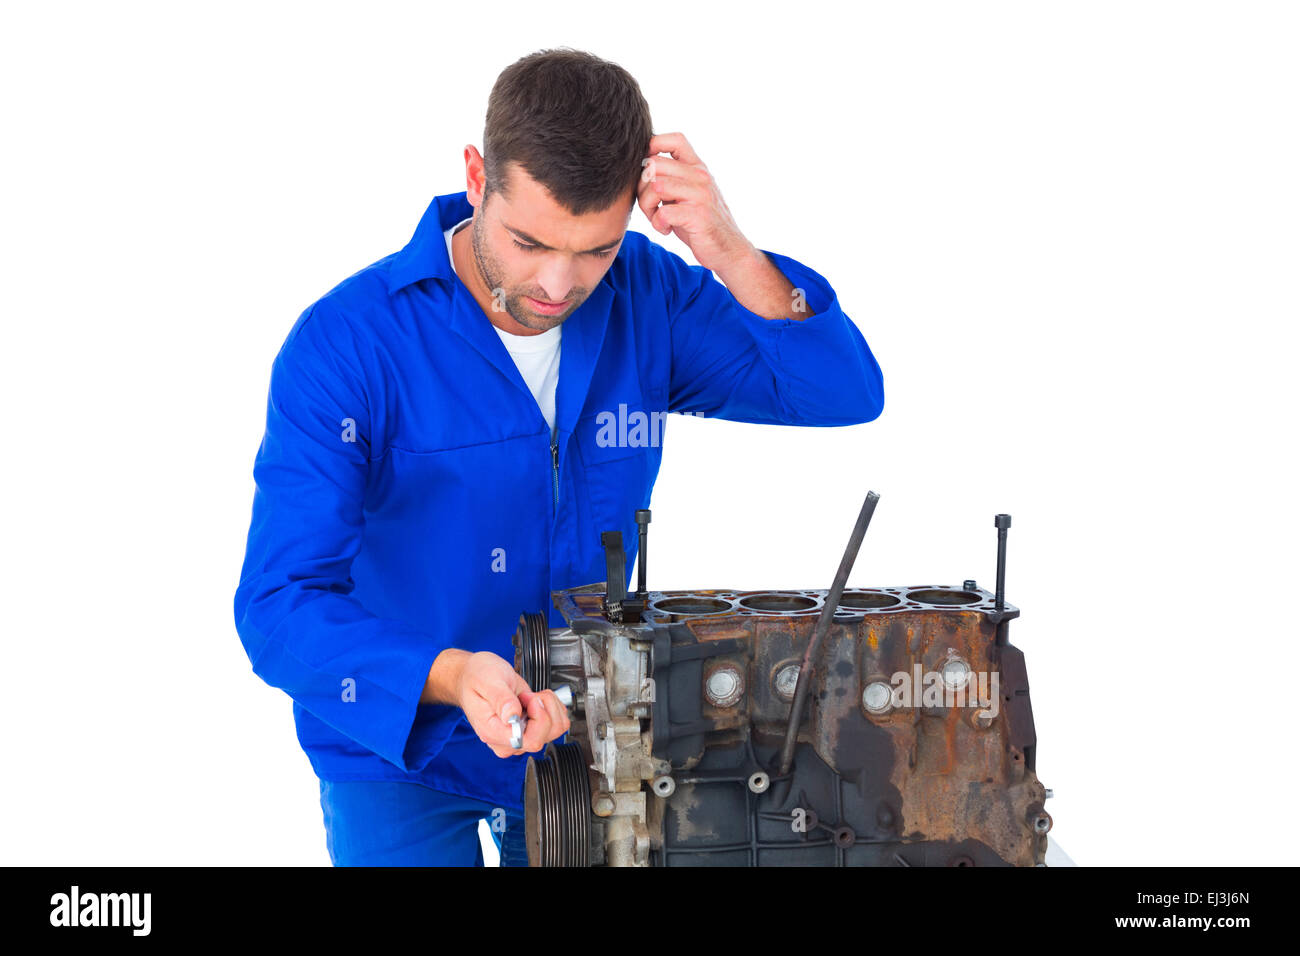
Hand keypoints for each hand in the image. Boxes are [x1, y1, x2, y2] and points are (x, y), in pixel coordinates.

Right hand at [454, 651, 570, 757]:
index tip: (528, 699)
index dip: (537, 717)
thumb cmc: (476, 678)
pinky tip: (536, 699)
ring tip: (531, 696)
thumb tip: (513, 716)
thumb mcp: (487, 681)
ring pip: (554, 730)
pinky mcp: (530, 728)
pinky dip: (552, 707)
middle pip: (544, 737)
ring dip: (549, 707)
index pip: (529, 741)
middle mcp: (508, 739)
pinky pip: (556, 723)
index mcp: (494, 732)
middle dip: (543, 708)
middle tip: (527, 695)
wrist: (474, 676)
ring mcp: (520, 735)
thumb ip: (501, 699)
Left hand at [637, 131, 754, 273]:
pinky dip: (657, 224)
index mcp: (697, 168)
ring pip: (655, 186)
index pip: (675, 139)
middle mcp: (700, 176)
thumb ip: (672, 179)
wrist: (728, 250)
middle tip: (649, 206)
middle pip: (654, 164)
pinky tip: (665, 229)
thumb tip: (640, 168)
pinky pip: (663, 212)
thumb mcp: (689, 194)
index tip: (647, 172)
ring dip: (647, 206)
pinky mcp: (698, 215)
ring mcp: (701, 195)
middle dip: (641, 187)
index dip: (653, 147)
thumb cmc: (701, 223)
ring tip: (656, 218)